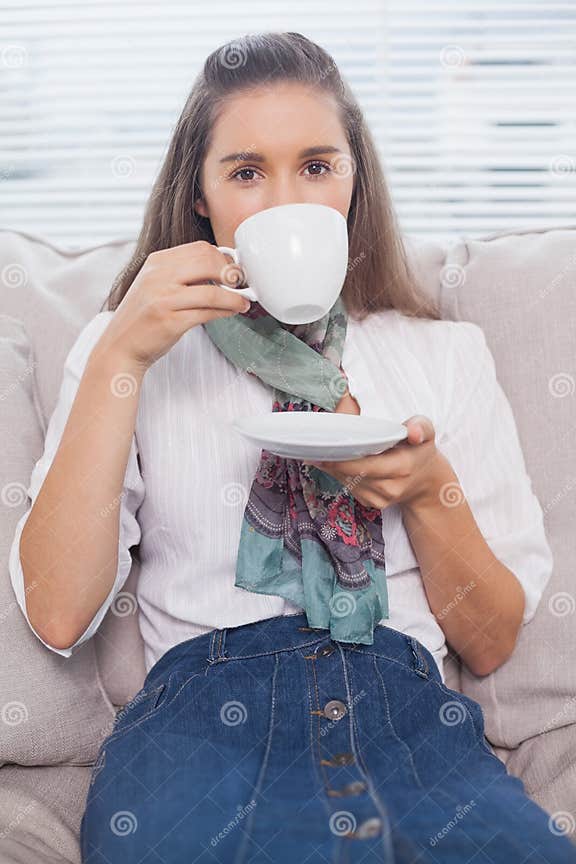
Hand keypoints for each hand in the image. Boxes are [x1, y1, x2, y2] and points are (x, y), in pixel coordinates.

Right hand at [94, 240, 250, 371]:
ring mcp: (163, 298)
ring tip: (244, 302)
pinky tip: (233, 312)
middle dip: (232, 274)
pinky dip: (226, 311)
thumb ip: (183, 274)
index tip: (235, 270)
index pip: (199, 249)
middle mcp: (158, 276)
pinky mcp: (170, 321)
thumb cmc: (144, 317)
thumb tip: (224, 269)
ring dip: (235, 297)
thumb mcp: (157, 285)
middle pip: (208, 263)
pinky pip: (208, 312)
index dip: (223, 258)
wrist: (120, 346)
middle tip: (243, 285)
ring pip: (212, 290)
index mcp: (157, 262)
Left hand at [303, 415, 450, 510]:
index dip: (341, 459)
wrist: (426, 481)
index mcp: (401, 468)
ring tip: (315, 452)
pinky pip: (349, 487)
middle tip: (310, 447)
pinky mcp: (372, 503)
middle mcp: (389, 488)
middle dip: (330, 462)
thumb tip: (412, 431)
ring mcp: (380, 499)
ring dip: (331, 468)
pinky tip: (330, 462)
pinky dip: (339, 474)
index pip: (364, 466)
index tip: (323, 448)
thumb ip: (420, 426)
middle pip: (351, 474)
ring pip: (347, 481)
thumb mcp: (426, 432)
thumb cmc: (420, 450)